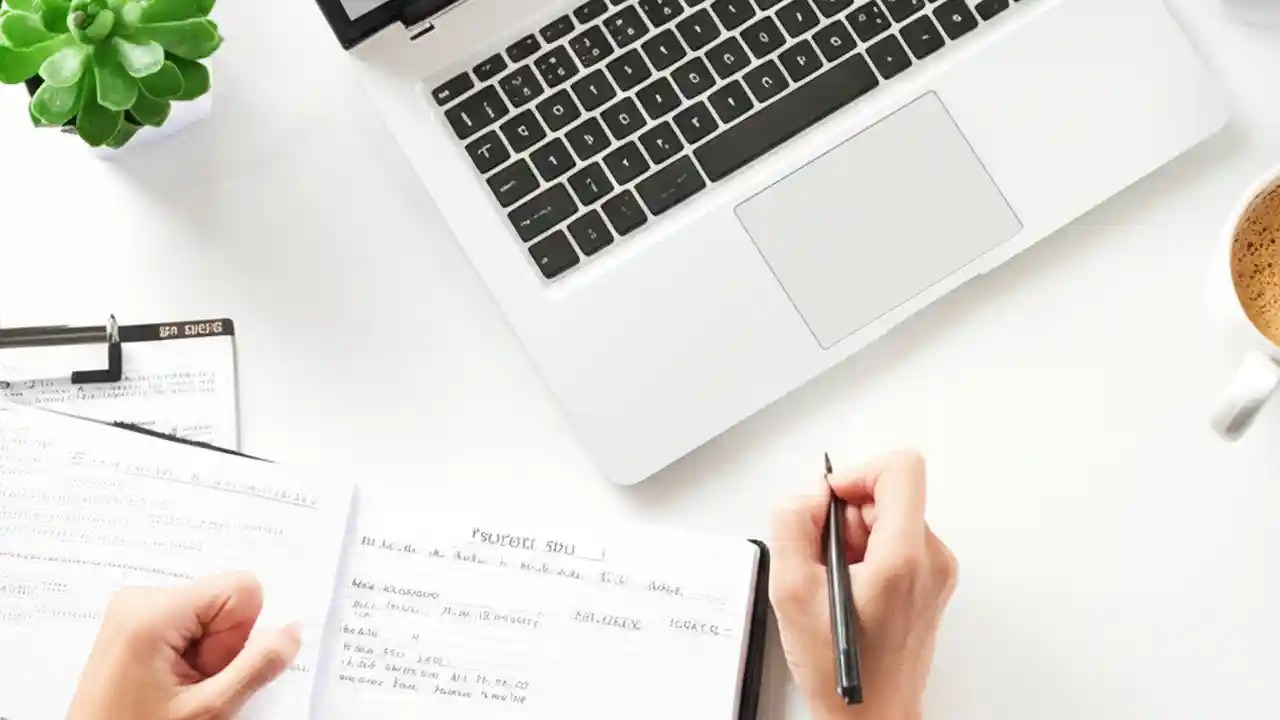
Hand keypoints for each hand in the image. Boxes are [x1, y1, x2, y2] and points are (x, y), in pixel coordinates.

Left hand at [67, 572, 301, 719]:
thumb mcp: (207, 712)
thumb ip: (257, 667)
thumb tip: (291, 631)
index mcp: (152, 611)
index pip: (242, 588)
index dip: (239, 636)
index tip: (208, 670)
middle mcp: (139, 599)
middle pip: (224, 601)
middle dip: (221, 646)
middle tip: (191, 686)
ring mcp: (134, 609)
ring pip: (211, 614)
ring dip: (206, 654)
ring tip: (176, 688)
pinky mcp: (135, 622)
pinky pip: (191, 622)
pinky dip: (190, 653)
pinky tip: (168, 682)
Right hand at [770, 451, 957, 719]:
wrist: (872, 716)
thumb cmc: (842, 671)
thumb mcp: (791, 590)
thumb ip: (791, 525)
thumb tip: (808, 494)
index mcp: (903, 558)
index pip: (900, 469)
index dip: (856, 474)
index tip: (830, 501)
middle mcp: (931, 560)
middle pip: (889, 494)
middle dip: (846, 517)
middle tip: (825, 560)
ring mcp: (936, 571)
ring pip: (890, 517)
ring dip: (854, 538)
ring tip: (837, 583)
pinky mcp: (932, 581)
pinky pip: (896, 541)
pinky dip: (868, 554)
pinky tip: (851, 590)